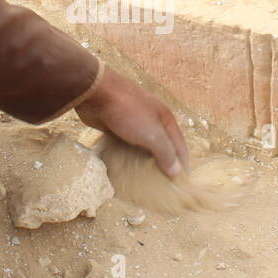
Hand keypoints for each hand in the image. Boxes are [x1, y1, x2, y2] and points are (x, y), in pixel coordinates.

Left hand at [75, 66, 189, 177]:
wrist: (95, 93)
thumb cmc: (128, 112)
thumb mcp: (152, 134)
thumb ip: (166, 152)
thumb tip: (176, 171)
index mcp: (165, 118)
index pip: (179, 145)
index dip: (182, 163)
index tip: (182, 182)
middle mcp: (152, 119)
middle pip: (163, 145)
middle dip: (164, 163)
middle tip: (164, 184)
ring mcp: (134, 121)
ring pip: (144, 145)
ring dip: (145, 160)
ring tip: (146, 180)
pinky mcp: (116, 126)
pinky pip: (127, 144)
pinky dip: (129, 155)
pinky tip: (126, 167)